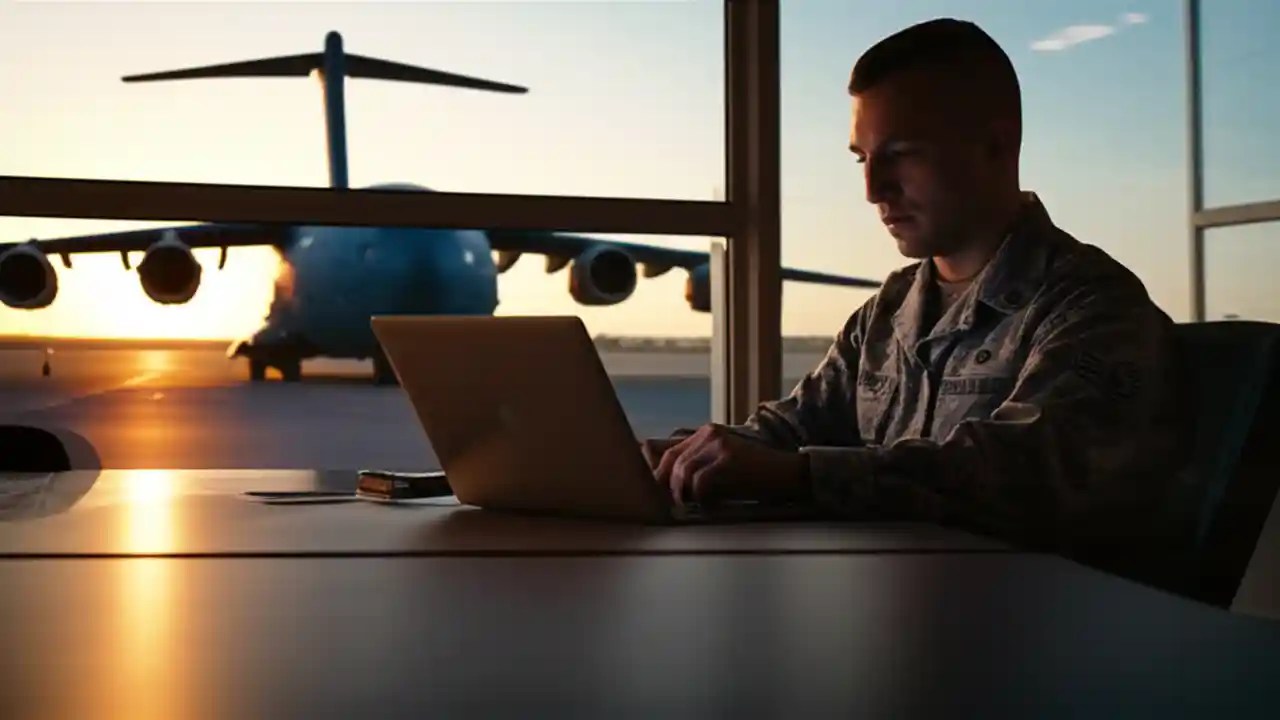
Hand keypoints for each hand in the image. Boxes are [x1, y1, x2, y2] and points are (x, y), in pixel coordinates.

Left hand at [648, 424, 807, 506]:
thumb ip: (699, 468)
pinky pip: (702, 481)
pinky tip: (710, 506)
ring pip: (685, 471)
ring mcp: (720, 444)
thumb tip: (671, 488)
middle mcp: (710, 433)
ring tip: (692, 508)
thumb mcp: (723, 466)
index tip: (661, 497)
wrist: (788, 472)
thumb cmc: (755, 475)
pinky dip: (702, 498)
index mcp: (707, 433)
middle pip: (674, 461)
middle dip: (669, 488)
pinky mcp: (730, 457)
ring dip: (685, 494)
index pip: (671, 454)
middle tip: (673, 507)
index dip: (661, 477)